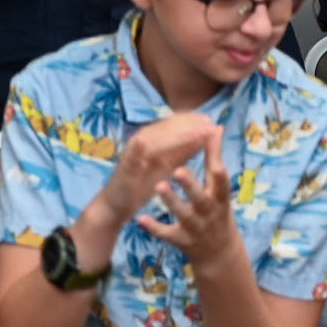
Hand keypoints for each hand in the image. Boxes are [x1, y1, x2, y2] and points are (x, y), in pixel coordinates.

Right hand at [99, 112, 219, 224]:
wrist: (116, 205)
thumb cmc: (141, 185)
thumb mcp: (165, 166)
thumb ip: (181, 152)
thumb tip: (203, 138)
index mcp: (152, 140)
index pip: (172, 125)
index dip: (191, 121)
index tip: (211, 121)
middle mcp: (141, 140)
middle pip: (165, 126)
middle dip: (188, 122)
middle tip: (208, 121)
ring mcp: (133, 149)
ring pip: (156, 134)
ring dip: (178, 131)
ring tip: (199, 131)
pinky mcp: (127, 161)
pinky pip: (143, 148)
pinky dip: (159, 144)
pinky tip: (176, 145)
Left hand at [137, 135, 241, 275]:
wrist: (219, 253)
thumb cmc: (217, 210)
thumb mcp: (219, 188)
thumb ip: (214, 157)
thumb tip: (216, 126)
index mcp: (220, 197)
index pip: (220, 179)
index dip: (215, 164)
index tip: (207, 149)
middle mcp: (209, 212)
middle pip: (201, 198)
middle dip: (190, 185)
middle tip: (178, 170)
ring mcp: (195, 227)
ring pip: (183, 214)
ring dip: (171, 201)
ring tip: (159, 186)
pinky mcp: (181, 240)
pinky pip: (166, 234)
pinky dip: (154, 227)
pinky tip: (141, 219)